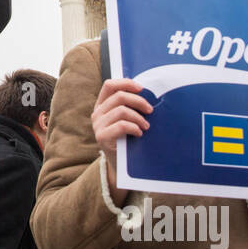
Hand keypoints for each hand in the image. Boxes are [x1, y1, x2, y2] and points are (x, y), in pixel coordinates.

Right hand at [91, 78, 150, 205]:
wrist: (121, 165)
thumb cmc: (127, 139)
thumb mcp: (127, 119)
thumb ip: (129, 106)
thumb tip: (146, 92)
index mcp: (102, 105)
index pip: (109, 85)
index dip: (126, 83)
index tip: (141, 88)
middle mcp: (97, 113)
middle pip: (119, 96)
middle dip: (139, 101)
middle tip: (150, 110)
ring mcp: (97, 125)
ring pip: (121, 110)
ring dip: (138, 117)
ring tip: (146, 126)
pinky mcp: (101, 137)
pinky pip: (120, 125)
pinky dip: (134, 127)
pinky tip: (139, 133)